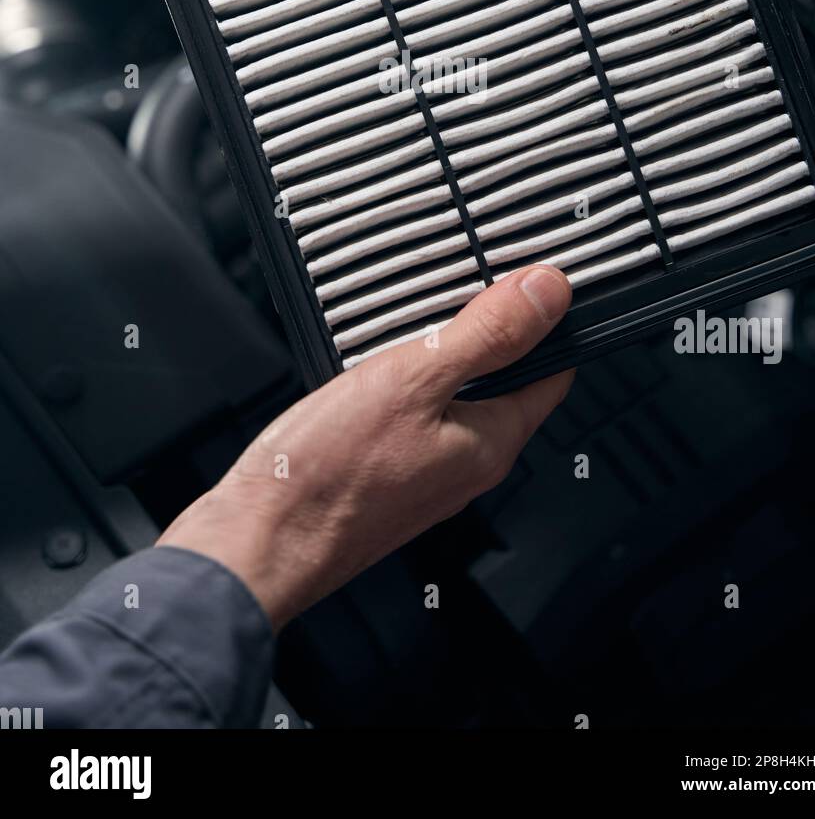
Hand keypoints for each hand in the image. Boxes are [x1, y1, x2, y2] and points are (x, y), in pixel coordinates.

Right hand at [158, 266, 573, 629]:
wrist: (255, 542)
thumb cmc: (327, 478)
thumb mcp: (414, 380)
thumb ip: (486, 335)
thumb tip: (549, 292)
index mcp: (491, 443)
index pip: (552, 371)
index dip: (549, 320)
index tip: (532, 277)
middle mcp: (465, 464)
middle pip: (503, 380)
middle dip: (489, 329)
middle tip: (462, 282)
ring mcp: (424, 473)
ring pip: (452, 395)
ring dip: (438, 352)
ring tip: (408, 316)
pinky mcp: (384, 476)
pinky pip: (410, 414)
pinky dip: (400, 379)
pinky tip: (368, 362)